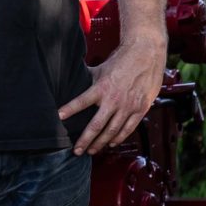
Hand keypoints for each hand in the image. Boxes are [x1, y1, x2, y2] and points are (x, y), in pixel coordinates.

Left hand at [58, 30, 166, 154]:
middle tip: (77, 151)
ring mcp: (128, 106)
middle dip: (85, 140)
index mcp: (102, 88)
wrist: (147, 54)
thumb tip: (70, 80)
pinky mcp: (140, 109)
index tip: (58, 118)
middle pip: (96, 125)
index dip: (69, 110)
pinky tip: (111, 143)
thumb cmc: (122, 60)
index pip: (81, 101)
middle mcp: (114, 99)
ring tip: (91, 151)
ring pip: (112, 131)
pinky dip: (119, 138)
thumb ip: (87, 78)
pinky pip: (128, 128)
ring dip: (100, 143)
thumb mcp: (101, 68)